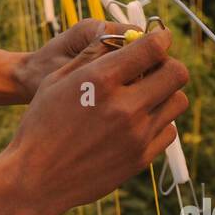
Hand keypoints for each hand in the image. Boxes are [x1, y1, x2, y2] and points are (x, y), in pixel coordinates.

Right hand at [0, 28, 188, 214]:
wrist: (36, 178)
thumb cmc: (40, 124)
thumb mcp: (56, 79)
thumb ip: (91, 55)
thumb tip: (120, 37)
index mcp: (101, 81)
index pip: (152, 48)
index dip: (161, 39)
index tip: (160, 40)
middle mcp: (125, 106)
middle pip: (177, 73)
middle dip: (168, 65)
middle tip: (154, 69)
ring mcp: (137, 135)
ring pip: (178, 101)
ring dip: (166, 93)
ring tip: (145, 96)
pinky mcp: (141, 158)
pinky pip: (169, 130)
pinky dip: (159, 122)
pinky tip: (138, 122)